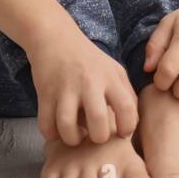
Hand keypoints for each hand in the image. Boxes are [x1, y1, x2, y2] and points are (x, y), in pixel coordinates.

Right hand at [25, 24, 137, 145]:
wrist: (56, 38)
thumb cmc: (89, 60)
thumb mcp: (114, 70)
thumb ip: (126, 94)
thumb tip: (133, 125)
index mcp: (110, 77)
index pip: (127, 108)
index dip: (128, 128)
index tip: (122, 134)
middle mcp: (89, 82)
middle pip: (98, 121)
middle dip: (98, 138)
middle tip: (95, 136)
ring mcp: (65, 88)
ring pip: (67, 126)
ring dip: (72, 139)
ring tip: (75, 136)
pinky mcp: (45, 93)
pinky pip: (46, 124)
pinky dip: (51, 134)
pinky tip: (57, 130)